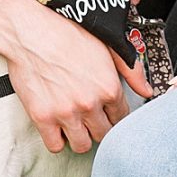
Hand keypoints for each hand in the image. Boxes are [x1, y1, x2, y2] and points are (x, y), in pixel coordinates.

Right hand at [4, 1, 148, 153]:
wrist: (30, 29)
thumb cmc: (66, 32)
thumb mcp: (106, 44)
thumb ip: (130, 69)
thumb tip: (147, 90)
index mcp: (108, 87)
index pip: (121, 118)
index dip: (113, 114)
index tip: (106, 111)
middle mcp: (90, 103)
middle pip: (104, 135)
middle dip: (98, 126)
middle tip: (89, 115)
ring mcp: (66, 112)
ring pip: (82, 145)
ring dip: (79, 136)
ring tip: (73, 121)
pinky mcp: (43, 118)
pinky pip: (56, 146)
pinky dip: (57, 139)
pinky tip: (56, 125)